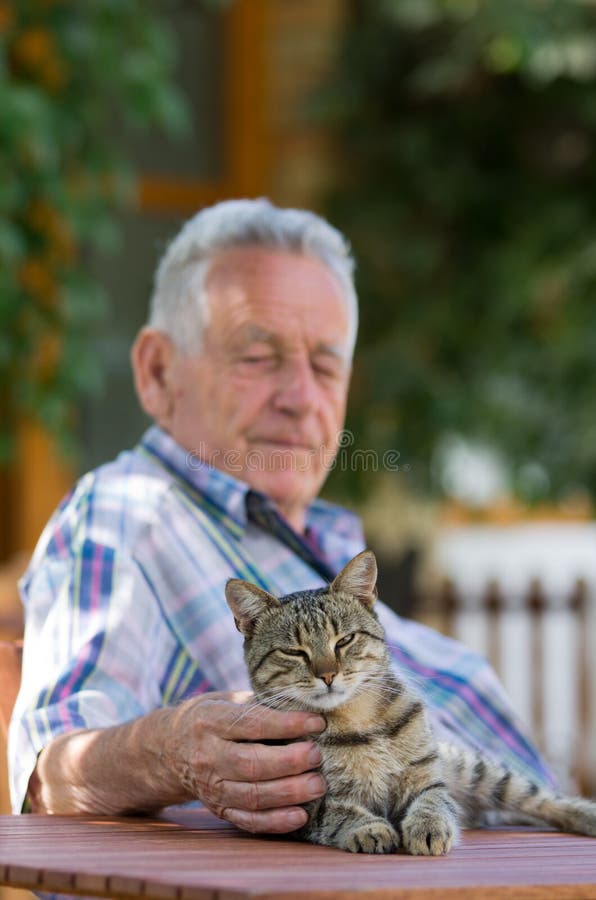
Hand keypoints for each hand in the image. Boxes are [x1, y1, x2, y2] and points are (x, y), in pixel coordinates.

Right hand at [166, 691, 326, 833]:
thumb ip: (258, 703)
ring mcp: (210, 786)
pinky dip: (275, 821)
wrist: (169, 748)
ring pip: (252, 795)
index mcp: (210, 720)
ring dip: (289, 793)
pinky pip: (248, 820)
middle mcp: (208, 755)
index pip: (253, 724)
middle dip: (290, 762)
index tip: (317, 723)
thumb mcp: (225, 700)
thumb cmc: (210, 717)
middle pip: (251, 763)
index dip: (287, 724)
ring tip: (317, 784)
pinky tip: (300, 815)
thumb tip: (306, 704)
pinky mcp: (217, 808)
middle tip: (316, 755)